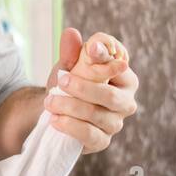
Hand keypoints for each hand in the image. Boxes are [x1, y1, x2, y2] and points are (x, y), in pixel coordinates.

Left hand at [43, 27, 137, 154]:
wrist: (53, 111)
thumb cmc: (68, 84)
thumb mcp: (68, 65)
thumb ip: (72, 51)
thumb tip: (71, 34)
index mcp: (124, 77)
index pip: (119, 64)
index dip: (106, 57)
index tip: (90, 50)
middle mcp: (126, 101)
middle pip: (110, 95)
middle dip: (84, 88)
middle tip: (61, 81)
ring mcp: (115, 123)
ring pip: (97, 114)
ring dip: (70, 107)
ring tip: (50, 102)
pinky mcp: (102, 141)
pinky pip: (89, 135)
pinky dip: (71, 126)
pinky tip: (55, 119)